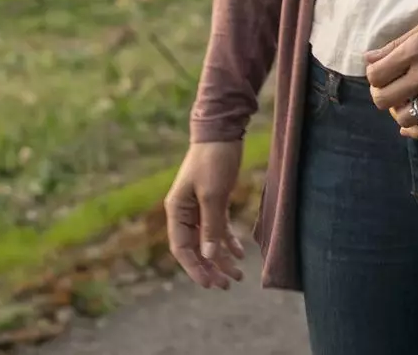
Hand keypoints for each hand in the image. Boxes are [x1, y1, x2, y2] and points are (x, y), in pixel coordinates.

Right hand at [165, 141, 246, 289]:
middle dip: (210, 268)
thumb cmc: (213, 160)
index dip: (194, 268)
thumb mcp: (213, 194)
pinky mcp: (214, 201)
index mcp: (177, 211)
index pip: (181, 248)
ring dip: (221, 258)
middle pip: (195, 248)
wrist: (222, 131)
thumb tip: (208, 255)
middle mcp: (185, 212)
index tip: (209, 284)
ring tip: (237, 276)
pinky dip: (228, 241)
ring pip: (209, 240)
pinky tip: (240, 253)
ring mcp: (199, 207)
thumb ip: (211, 226)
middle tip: (226, 285)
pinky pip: (218, 228)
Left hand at [366, 7, 417, 138]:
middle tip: (390, 90)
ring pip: (405, 118)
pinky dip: (416, 133)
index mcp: (415, 51)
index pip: (376, 75)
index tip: (381, 74)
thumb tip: (367, 58)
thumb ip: (395, 45)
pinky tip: (410, 128)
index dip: (373, 77)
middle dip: (381, 96)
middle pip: (385, 100)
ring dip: (399, 113)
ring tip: (405, 104)